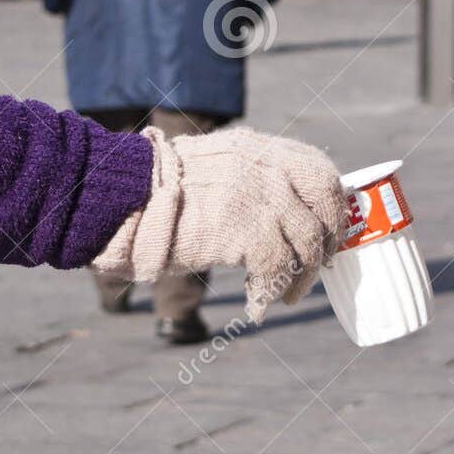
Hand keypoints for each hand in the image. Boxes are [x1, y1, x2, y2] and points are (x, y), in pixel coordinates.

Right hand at [93, 127, 346, 321]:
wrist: (122, 200)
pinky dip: (271, 293)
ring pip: (307, 243)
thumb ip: (246, 179)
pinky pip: (278, 268)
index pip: (318, 169)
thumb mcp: (210, 170)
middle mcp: (264, 165)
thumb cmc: (155, 195)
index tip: (328, 233)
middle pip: (325, 204)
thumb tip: (282, 217)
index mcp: (256, 147)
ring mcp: (258, 194)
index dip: (331, 205)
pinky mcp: (246, 228)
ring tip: (284, 297)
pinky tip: (257, 305)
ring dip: (300, 278)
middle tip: (316, 269)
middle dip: (327, 241)